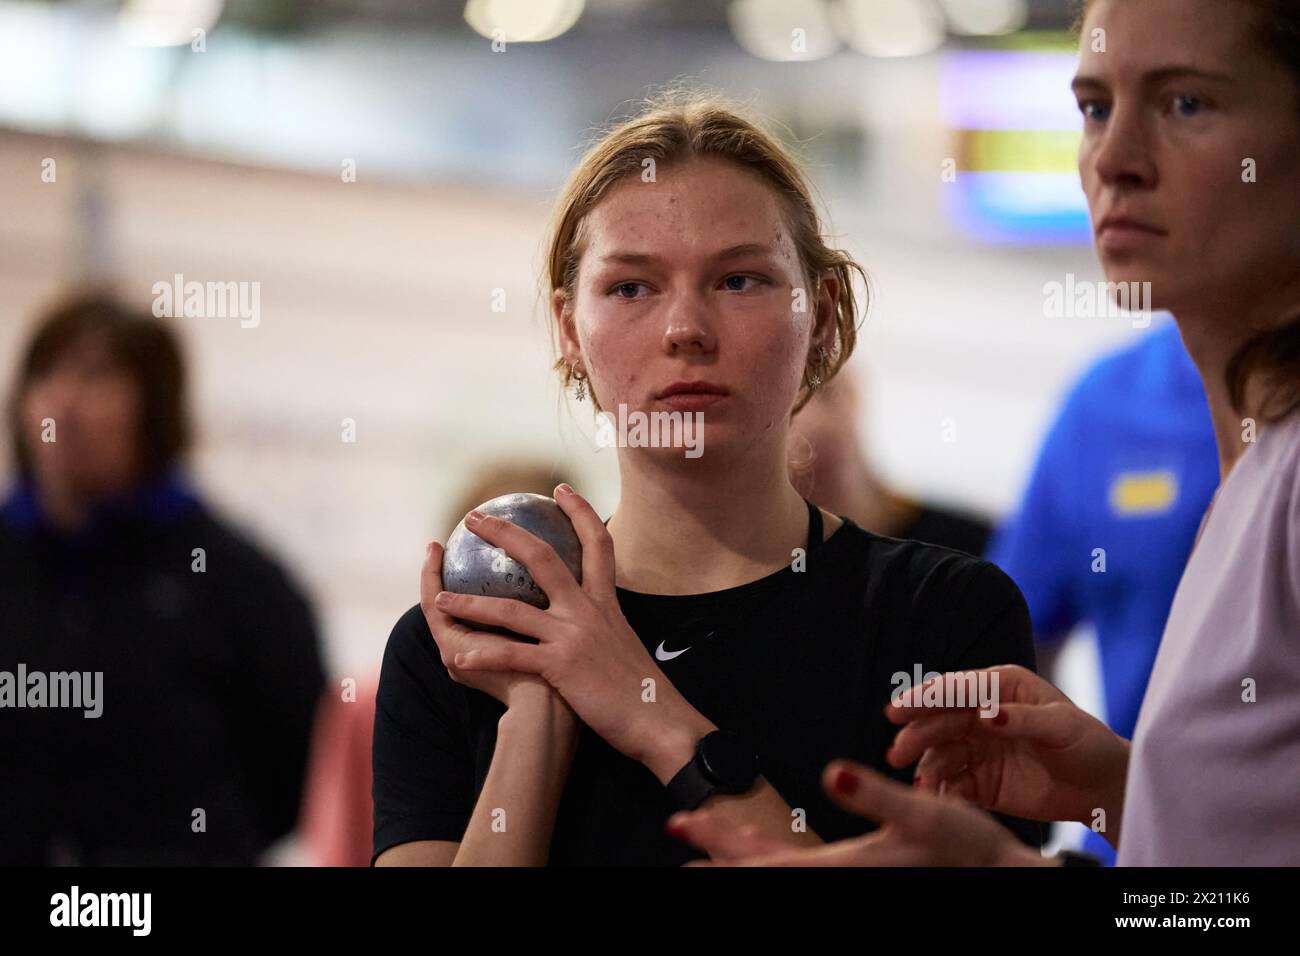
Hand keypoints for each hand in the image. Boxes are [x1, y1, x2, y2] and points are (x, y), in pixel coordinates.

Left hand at [433, 485, 709, 770]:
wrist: (657, 719)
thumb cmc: (644, 689)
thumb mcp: (625, 641)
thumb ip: (605, 622)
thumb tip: (594, 615)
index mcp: (605, 602)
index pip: (597, 544)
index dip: (580, 512)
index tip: (561, 490)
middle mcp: (587, 611)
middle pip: (542, 558)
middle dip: (506, 534)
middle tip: (476, 518)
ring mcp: (571, 637)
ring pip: (512, 610)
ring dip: (471, 604)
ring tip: (441, 598)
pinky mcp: (560, 667)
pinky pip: (512, 657)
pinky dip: (484, 657)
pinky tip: (460, 658)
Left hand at [668, 759, 1049, 865]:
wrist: (1001, 877)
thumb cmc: (967, 848)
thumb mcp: (922, 813)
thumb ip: (874, 794)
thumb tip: (833, 773)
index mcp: (840, 867)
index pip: (763, 859)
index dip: (718, 842)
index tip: (678, 826)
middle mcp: (837, 880)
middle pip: (761, 866)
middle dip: (717, 847)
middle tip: (675, 826)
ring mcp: (847, 881)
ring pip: (779, 868)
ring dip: (740, 854)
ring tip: (708, 841)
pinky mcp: (860, 876)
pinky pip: (801, 869)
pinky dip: (772, 858)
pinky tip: (769, 850)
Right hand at [885, 665, 1128, 839]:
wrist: (1102, 789)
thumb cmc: (1088, 744)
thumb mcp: (1061, 726)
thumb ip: (1023, 719)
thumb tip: (987, 714)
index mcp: (1000, 688)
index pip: (956, 689)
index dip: (925, 697)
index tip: (898, 709)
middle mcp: (983, 715)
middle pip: (939, 721)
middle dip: (916, 735)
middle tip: (897, 752)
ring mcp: (979, 748)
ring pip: (940, 753)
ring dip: (926, 766)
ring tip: (921, 784)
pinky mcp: (980, 780)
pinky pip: (953, 783)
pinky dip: (941, 790)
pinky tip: (935, 798)